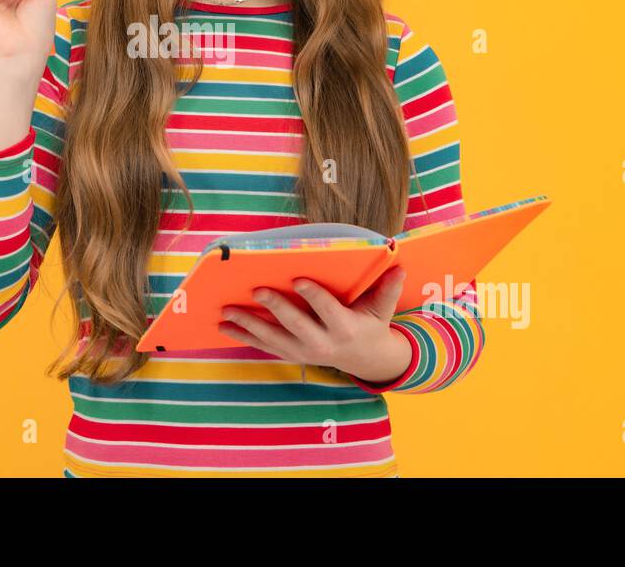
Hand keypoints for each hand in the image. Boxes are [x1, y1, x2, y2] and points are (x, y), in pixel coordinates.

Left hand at [217, 265, 412, 383]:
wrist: (366, 360)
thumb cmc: (371, 325)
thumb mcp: (382, 310)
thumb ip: (388, 289)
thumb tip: (399, 265)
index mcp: (344, 329)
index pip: (327, 310)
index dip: (313, 296)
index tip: (297, 279)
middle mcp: (322, 344)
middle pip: (295, 325)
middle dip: (274, 308)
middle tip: (255, 291)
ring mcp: (304, 352)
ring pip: (273, 339)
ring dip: (248, 325)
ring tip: (227, 311)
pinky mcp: (292, 355)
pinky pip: (265, 346)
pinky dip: (245, 336)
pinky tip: (225, 326)